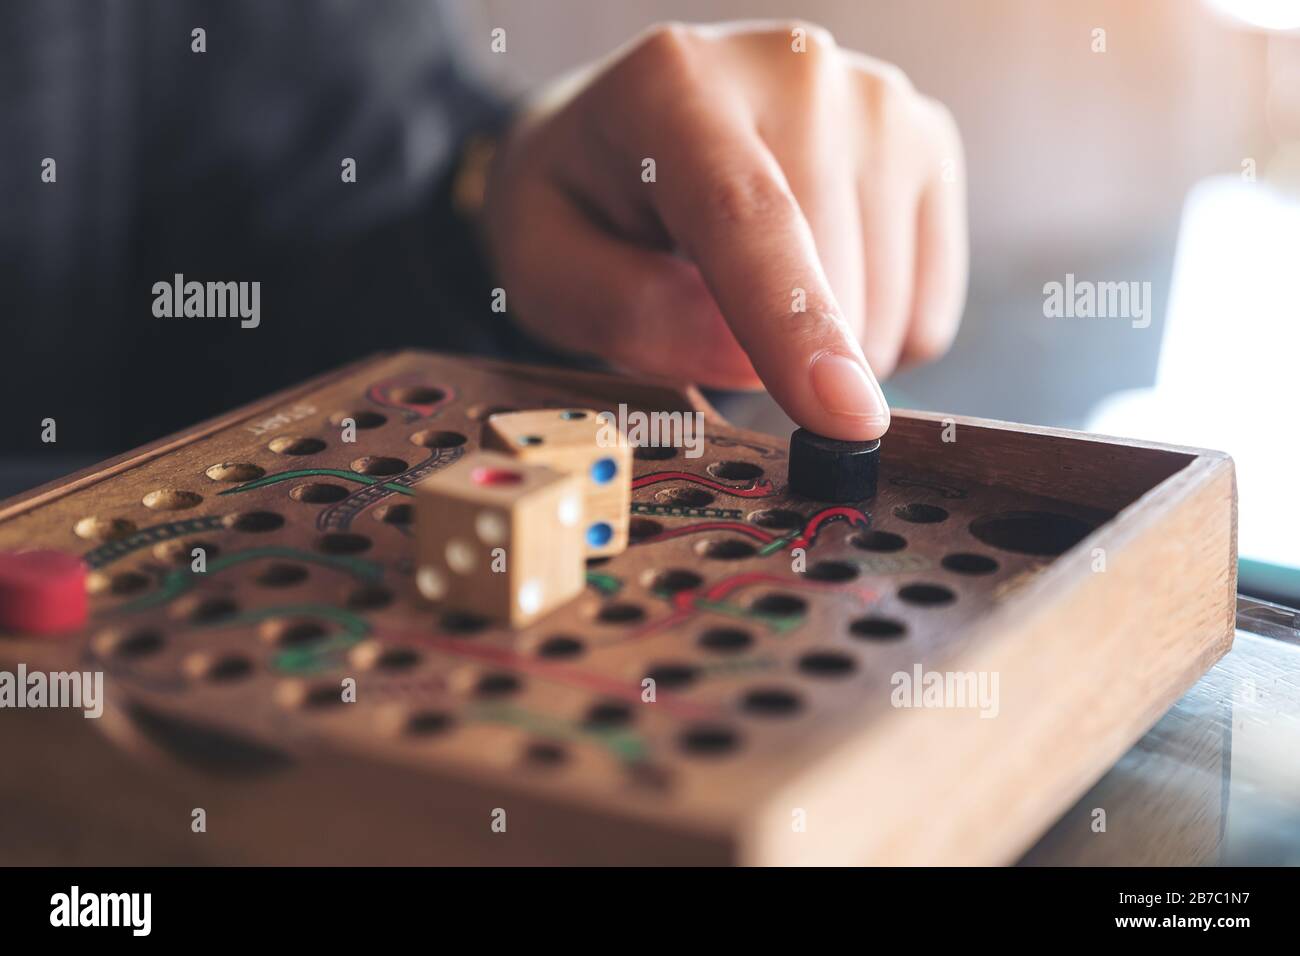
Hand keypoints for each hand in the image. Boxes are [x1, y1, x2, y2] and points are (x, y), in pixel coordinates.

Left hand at [483, 21, 966, 439]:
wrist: (635, 134)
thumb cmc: (587, 205)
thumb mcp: (548, 268)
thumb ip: (628, 311)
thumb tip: (747, 360)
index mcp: (677, 85)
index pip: (750, 217)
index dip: (796, 324)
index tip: (843, 415)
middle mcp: (796, 71)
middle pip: (830, 279)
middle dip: (775, 356)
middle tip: (705, 314)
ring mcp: (876, 103)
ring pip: (888, 310)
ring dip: (825, 350)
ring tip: (756, 290)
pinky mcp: (928, 145)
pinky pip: (926, 315)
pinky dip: (875, 337)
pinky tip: (819, 285)